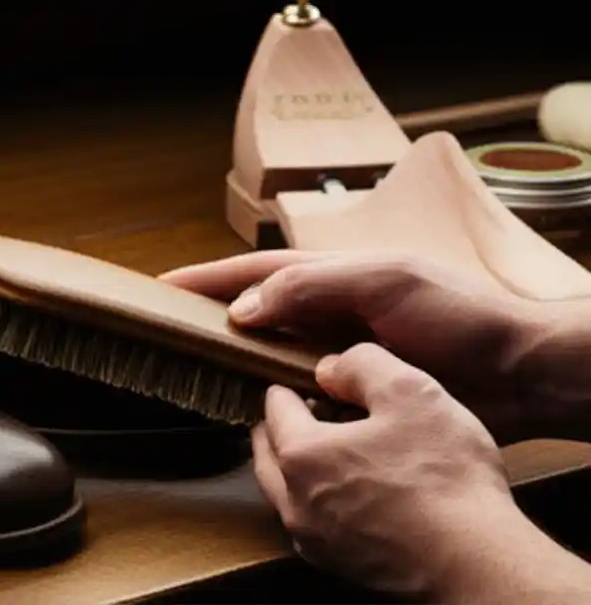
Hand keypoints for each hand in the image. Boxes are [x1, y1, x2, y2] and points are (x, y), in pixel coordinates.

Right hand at [161, 249, 548, 442]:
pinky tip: (251, 411)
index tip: (163, 286)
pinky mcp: (356, 392)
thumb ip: (312, 286)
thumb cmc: (461, 316)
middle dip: (210, 316)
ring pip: (272, 354)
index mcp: (335, 274)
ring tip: (193, 371)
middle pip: (256, 310)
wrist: (518, 372)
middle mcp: (331, 311)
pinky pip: (299, 393)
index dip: (209, 277)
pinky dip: (270, 398)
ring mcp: (342, 352)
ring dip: (235, 360)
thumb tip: (244, 309)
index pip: (257, 271)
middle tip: (165, 330)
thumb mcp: (385, 280)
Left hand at [253, 343, 590, 602]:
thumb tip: (330, 368)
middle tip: (311, 411)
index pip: (275, 406)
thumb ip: (362, 364)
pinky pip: (313, 524)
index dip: (292, 385)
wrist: (476, 564)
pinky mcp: (338, 565)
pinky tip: (356, 494)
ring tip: (334, 450)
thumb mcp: (411, 391)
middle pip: (268, 452)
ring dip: (298, 468)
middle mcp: (294, 500)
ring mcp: (313, 539)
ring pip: (285, 492)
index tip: (309, 379)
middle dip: (283, 427)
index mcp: (301, 453)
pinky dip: (321, 502)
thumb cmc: (445, 477)